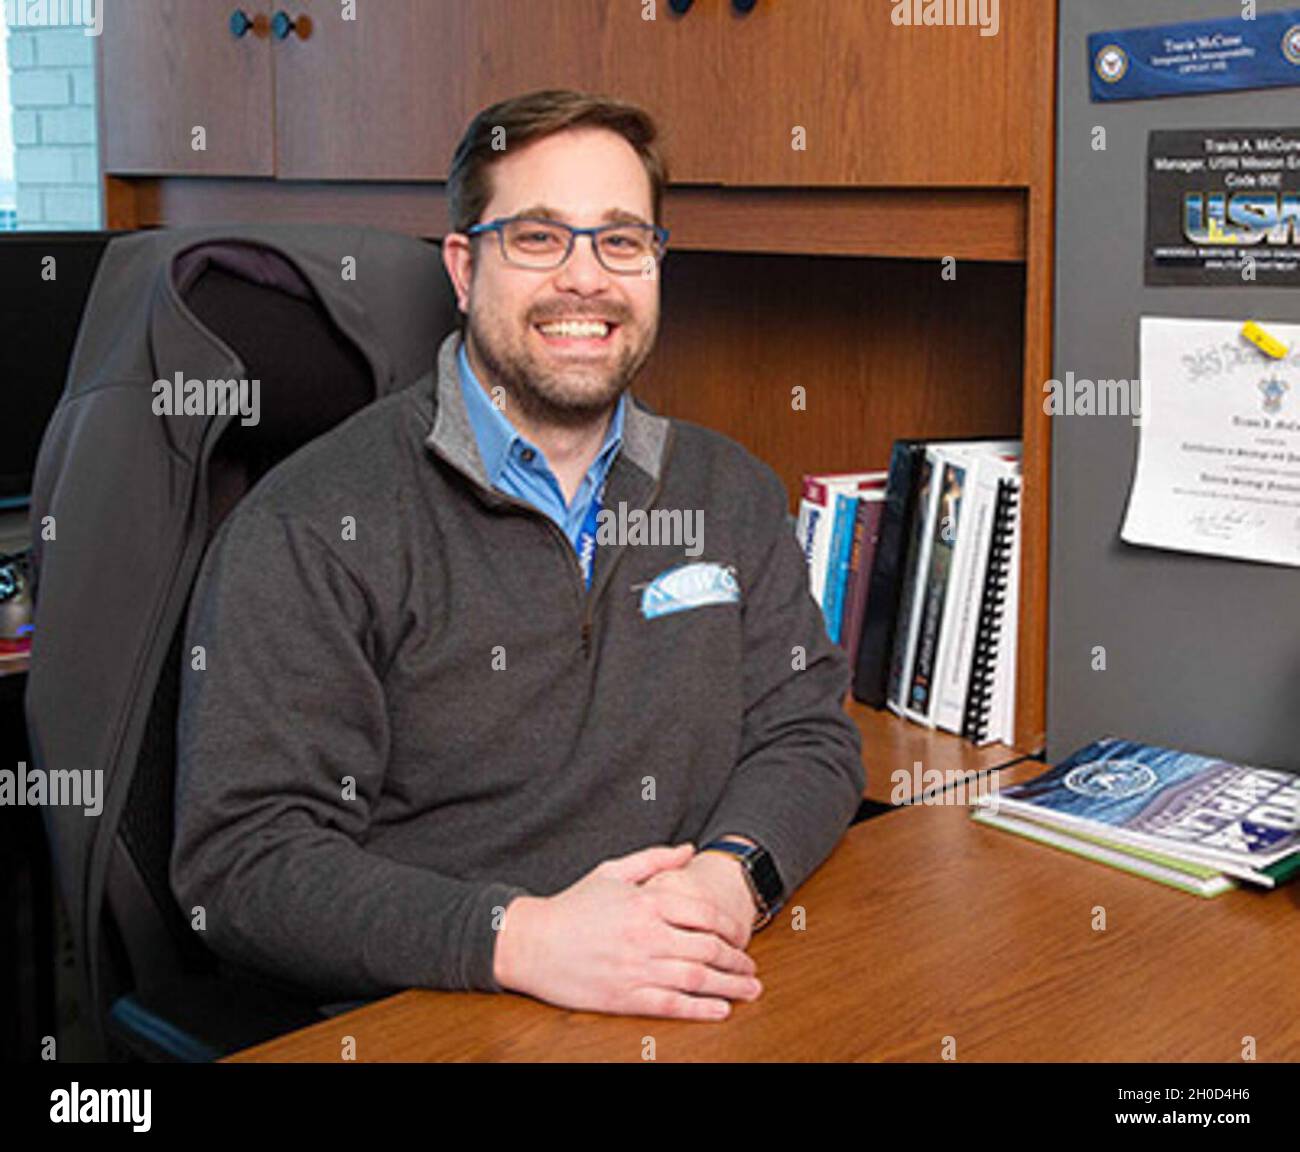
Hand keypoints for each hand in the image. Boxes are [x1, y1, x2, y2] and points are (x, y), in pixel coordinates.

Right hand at [492, 843, 761, 1019]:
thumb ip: (655, 859)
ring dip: (730, 985)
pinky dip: (701, 1010)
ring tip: (750, 989)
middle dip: (737, 959)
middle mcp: (647, 936)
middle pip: (708, 948)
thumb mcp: (612, 871)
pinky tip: (720, 1011)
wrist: (530, 942)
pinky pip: (672, 1005)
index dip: (731, 926)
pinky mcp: (625, 997)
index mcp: (646, 903)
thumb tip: (690, 849)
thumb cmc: (572, 905)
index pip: (705, 913)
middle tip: (752, 966)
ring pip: (697, 978)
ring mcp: (637, 969)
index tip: (742, 934)